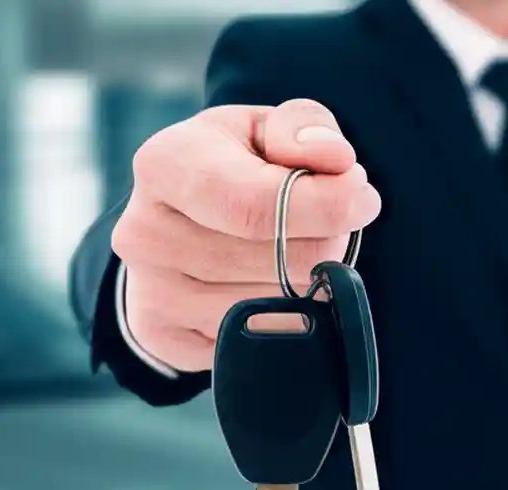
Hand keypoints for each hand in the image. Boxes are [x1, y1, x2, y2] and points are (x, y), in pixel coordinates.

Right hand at [113, 98, 381, 371]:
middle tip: (335, 226)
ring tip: (299, 253)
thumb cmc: (230, 168)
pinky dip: (280, 319)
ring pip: (272, 307)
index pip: (257, 205)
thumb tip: (334, 159)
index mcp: (164, 164)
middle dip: (327, 243)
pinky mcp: (165, 339)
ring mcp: (151, 293)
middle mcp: (145, 232)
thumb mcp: (264, 129)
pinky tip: (269, 287)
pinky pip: (255, 343)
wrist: (171, 225)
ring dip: (308, 285)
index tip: (362, 199)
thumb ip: (305, 128)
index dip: (325, 207)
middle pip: (276, 259)